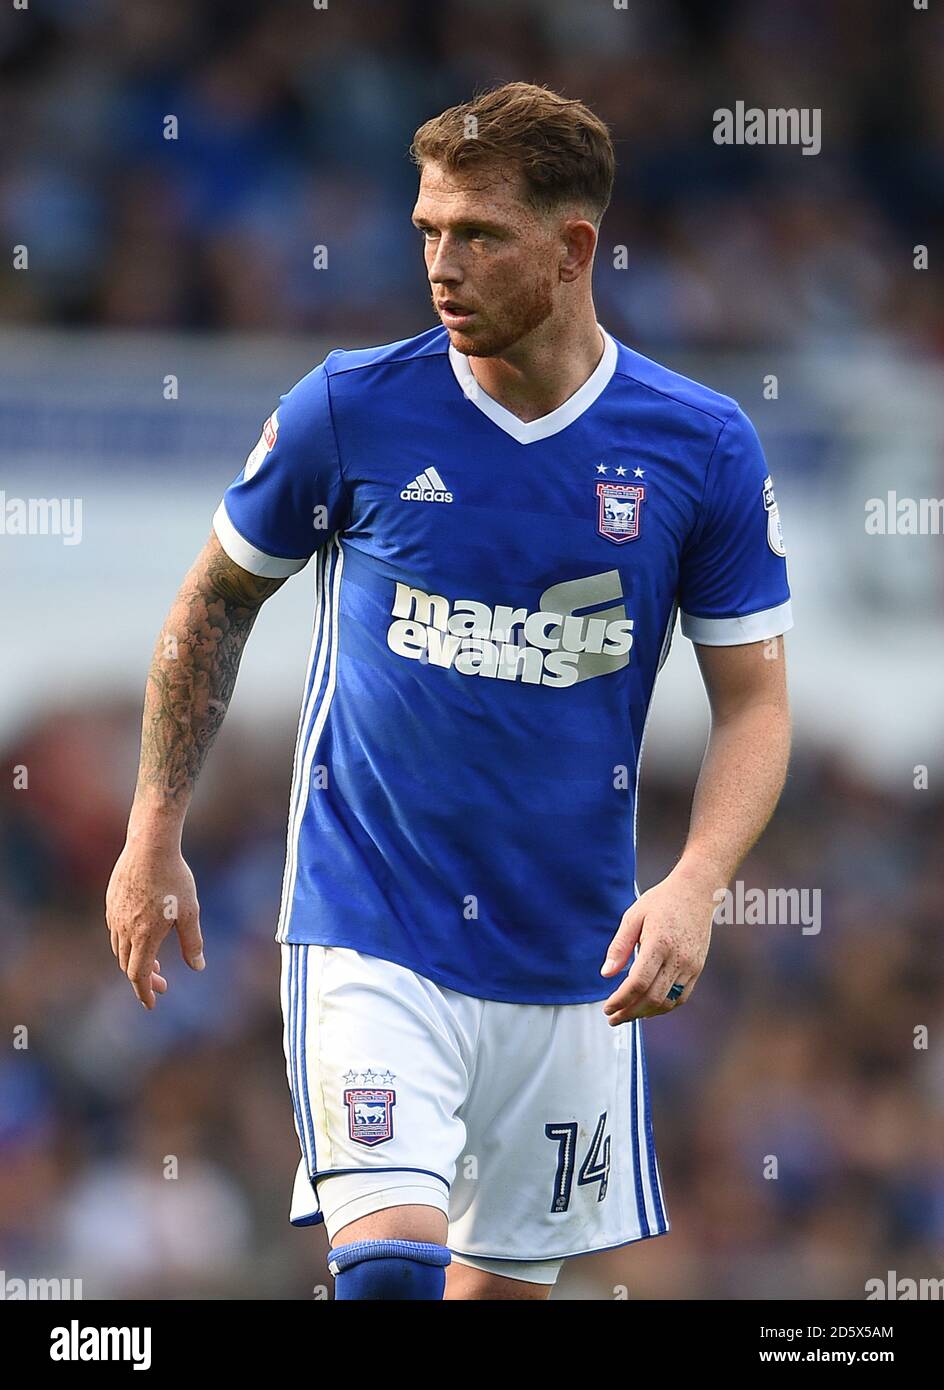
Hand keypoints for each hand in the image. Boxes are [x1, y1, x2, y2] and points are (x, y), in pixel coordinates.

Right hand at [105, 837, 204, 1008]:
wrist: (150, 846)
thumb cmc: (174, 878)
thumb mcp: (190, 912)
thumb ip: (192, 942)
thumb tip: (198, 967)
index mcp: (144, 936)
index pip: (139, 975)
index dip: (145, 992)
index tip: (151, 1004)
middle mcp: (124, 928)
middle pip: (127, 964)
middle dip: (144, 978)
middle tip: (162, 983)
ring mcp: (114, 914)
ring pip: (119, 948)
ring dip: (134, 960)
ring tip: (153, 962)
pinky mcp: (111, 901)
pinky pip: (114, 930)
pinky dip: (126, 942)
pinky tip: (140, 936)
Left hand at [599, 861, 717, 1024]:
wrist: (696, 892)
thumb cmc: (662, 901)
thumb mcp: (633, 917)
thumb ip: (619, 947)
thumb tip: (606, 974)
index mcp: (659, 943)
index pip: (638, 983)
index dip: (621, 1000)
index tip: (607, 1008)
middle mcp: (678, 958)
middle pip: (653, 998)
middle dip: (630, 1013)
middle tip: (613, 1018)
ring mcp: (691, 966)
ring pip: (668, 1002)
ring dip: (646, 1014)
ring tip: (627, 1014)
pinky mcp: (697, 968)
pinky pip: (681, 997)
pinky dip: (663, 1007)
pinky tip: (648, 1007)